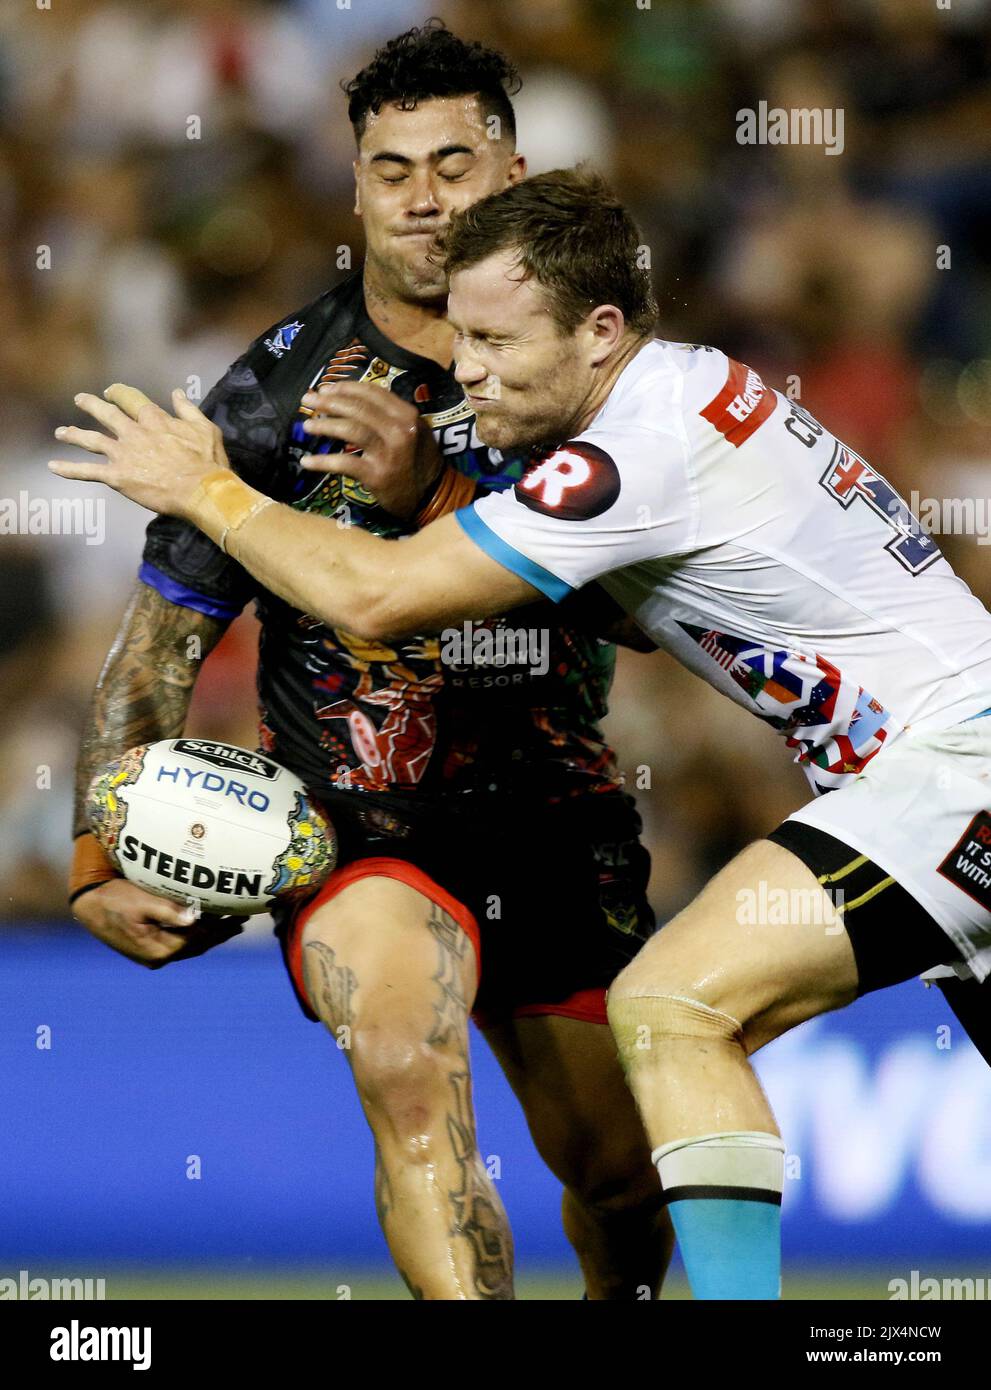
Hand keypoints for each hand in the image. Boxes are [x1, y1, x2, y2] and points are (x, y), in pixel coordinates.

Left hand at [48, 384, 229, 518]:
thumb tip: (177, 392)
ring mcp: (123, 454)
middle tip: (81, 400)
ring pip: (91, 439)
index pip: (131, 399)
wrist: (201, 490)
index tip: (112, 391)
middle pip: (106, 413)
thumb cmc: (208, 462)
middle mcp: (134, 432)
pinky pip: (87, 471)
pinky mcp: (117, 477)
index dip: (119, 393)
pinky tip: (53, 466)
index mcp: (155, 419)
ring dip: (74, 434)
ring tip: (61, 432)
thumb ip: (188, 409)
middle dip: (92, 405)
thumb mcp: (205, 429)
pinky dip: (69, 469)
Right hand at [73, 878, 245, 969]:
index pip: (197, 939)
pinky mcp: (149, 951)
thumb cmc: (114, 899)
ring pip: (190, 948)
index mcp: (157, 950)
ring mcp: (153, 957)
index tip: (235, 914)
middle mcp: (157, 958)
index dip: (218, 928)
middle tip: (242, 919)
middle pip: (197, 946)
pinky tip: (208, 927)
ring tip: (233, 925)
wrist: (89, 907)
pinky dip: (196, 936)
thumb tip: (194, 918)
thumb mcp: (141, 901)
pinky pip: (180, 944)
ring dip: (212, 936)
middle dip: (221, 934)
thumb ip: (168, 911)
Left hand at [299, 381, 443, 518]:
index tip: (326, 388)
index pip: (372, 393)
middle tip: (308, 401)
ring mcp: (388, 453)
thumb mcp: (413, 430)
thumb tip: (352, 401)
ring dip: (324, 426)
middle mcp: (399, 430)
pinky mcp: (377, 475)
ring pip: (351, 430)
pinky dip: (323, 462)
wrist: (432, 496)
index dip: (346, 388)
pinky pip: (344, 463)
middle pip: (358, 409)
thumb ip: (390, 415)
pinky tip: (307, 461)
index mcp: (407, 414)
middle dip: (329, 402)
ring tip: (307, 426)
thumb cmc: (419, 461)